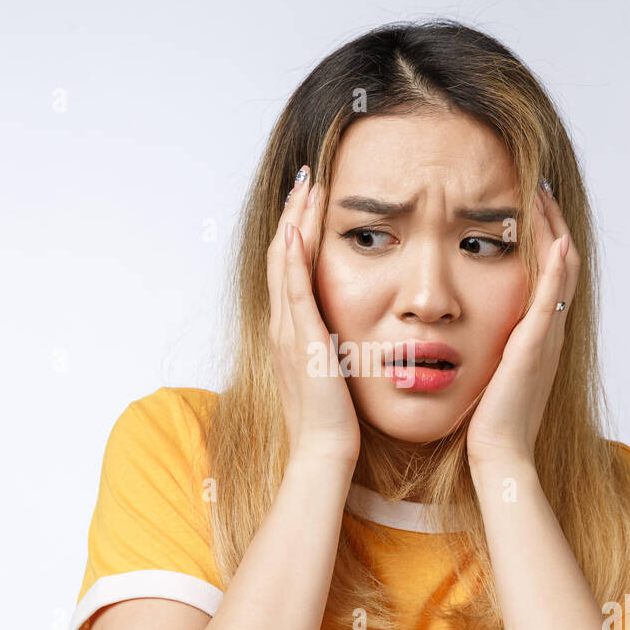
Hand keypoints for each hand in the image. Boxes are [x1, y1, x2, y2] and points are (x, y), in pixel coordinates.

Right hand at [267, 165, 360, 464]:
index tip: (311, 200)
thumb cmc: (335, 422)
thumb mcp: (334, 372)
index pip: (291, 268)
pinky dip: (293, 261)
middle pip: (282, 255)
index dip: (298, 231)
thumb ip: (334, 347)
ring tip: (305, 187)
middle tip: (306, 177)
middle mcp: (283, 327)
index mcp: (291, 332)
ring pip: (285, 264)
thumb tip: (347, 331)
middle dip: (294, 214)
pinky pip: (293, 293)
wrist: (325, 452)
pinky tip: (297, 232)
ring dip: (294, 222)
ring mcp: (288, 333)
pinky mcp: (301, 343)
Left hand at [466, 180, 580, 466]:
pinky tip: (556, 241)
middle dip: (551, 221)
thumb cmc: (487, 418)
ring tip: (544, 195)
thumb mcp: (488, 368)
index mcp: (536, 332)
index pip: (546, 272)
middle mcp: (549, 330)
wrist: (498, 454)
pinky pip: (551, 301)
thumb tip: (466, 324)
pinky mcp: (534, 348)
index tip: (528, 203)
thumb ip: (487, 343)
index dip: (541, 236)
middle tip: (541, 185)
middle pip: (560, 262)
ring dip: (554, 231)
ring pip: (561, 272)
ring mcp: (546, 338)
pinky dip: (555, 271)